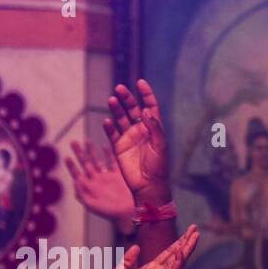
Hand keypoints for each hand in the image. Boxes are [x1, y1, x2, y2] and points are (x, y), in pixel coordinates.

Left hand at [67, 140, 135, 230]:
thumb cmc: (109, 213)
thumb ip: (82, 194)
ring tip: (86, 140)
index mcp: (89, 188)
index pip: (77, 174)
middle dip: (79, 153)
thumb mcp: (92, 205)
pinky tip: (104, 146)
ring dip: (91, 151)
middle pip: (85, 164)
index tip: (66, 157)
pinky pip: (113, 162)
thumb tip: (75, 181)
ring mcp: (108, 177)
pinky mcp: (119, 175)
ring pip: (97, 161)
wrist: (128, 213)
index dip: (71, 166)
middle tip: (73, 142)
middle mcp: (97, 181)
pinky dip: (109, 154)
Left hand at [99, 225, 199, 268]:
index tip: (187, 232)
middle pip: (176, 256)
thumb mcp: (121, 268)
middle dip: (186, 243)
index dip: (178, 243)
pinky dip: (178, 261)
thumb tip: (136, 247)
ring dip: (188, 249)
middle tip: (196, 229)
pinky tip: (181, 250)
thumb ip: (129, 259)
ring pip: (179, 263)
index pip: (168, 254)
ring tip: (195, 235)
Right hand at [103, 80, 169, 200]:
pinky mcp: (119, 146)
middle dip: (126, 98)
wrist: (148, 185)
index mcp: (153, 127)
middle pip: (133, 109)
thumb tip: (146, 110)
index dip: (146, 94)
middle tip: (120, 88)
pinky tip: (107, 121)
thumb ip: (154, 127)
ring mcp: (129, 137)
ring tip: (111, 100)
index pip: (150, 106)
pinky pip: (112, 133)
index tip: (140, 83)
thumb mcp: (160, 145)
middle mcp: (141, 130)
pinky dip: (109, 126)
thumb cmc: (158, 167)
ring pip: (121, 118)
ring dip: (116, 108)